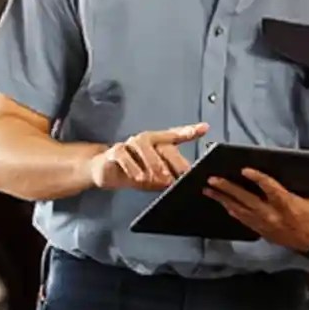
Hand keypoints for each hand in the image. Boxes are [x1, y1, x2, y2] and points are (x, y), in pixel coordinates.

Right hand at [89, 123, 208, 190]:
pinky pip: (124, 155)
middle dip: (173, 160)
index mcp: (158, 143)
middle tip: (179, 176)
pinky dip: (132, 167)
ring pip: (143, 147)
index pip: (175, 136)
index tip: (204, 129)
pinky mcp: (115, 151)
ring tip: (159, 180)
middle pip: (162, 144)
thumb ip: (169, 176)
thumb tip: (185, 181)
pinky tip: (138, 177)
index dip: (189, 131)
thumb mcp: (154, 176)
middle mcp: (146, 139)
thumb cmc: (133, 171)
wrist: (105, 171)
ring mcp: (130, 143)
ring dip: (153, 164)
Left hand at [204, 168, 308, 252]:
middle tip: (212, 179)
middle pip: (246, 199)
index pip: (270, 188)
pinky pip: (242, 219)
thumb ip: (294, 187)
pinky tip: (222, 202)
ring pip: (239, 210)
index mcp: (287, 204)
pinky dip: (231, 209)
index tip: (244, 169)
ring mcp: (264, 224)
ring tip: (208, 189)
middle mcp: (272, 215)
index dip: (257, 178)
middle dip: (228, 189)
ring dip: (223, 199)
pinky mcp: (261, 231)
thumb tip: (283, 171)